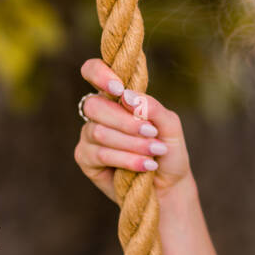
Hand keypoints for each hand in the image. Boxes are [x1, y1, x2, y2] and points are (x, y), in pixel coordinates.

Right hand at [74, 57, 192, 203]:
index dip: (99, 74)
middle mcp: (99, 112)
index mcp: (116, 96)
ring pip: (99, 132)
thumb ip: (152, 107)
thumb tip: (127, 97)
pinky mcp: (85, 158)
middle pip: (94, 105)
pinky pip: (100, 154)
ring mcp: (89, 135)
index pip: (93, 71)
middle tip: (153, 133)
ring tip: (155, 152)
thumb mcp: (169, 124)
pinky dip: (127, 159)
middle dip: (126, 121)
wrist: (168, 183)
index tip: (119, 89)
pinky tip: (146, 165)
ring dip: (133, 143)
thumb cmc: (168, 149)